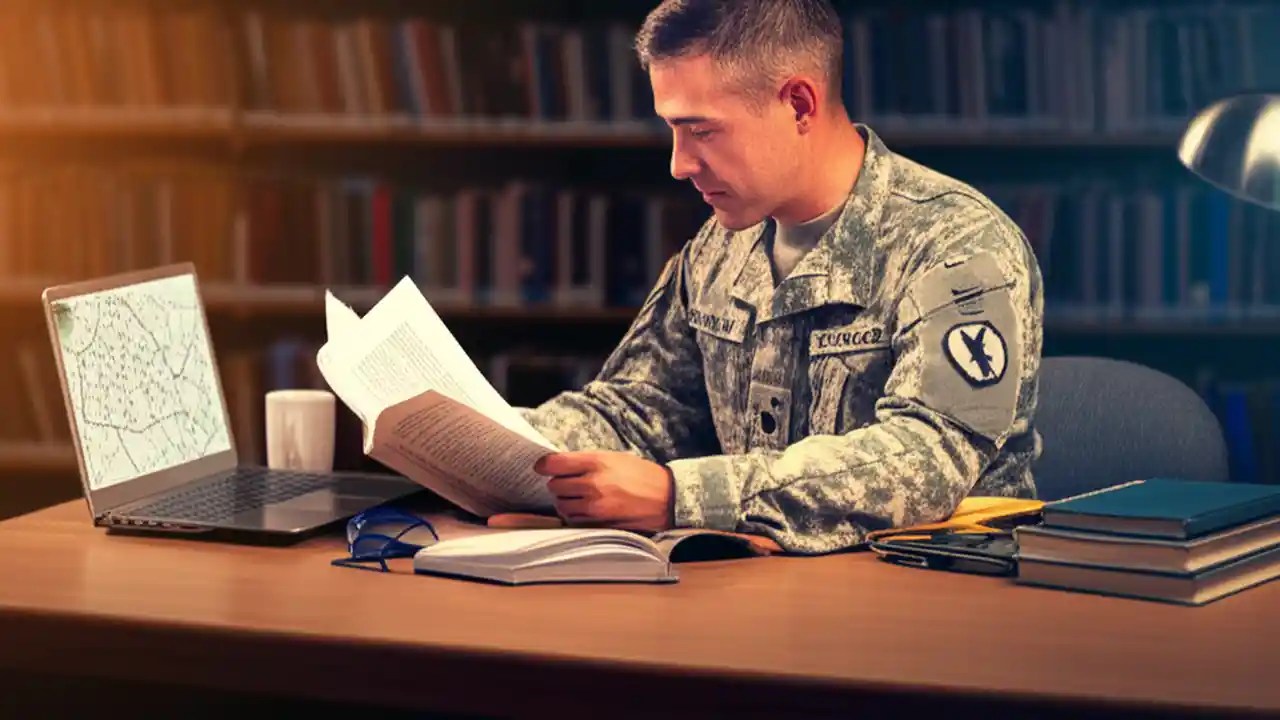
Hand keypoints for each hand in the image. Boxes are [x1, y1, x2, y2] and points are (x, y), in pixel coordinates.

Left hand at [534, 451, 674, 532]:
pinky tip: (584, 510)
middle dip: (558, 484)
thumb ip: (586, 462)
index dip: (544, 465)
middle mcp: (592, 484)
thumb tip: (559, 465)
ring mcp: (595, 507)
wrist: (667, 498)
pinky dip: (573, 515)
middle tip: (569, 483)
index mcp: (597, 462)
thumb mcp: (615, 458)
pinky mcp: (599, 524)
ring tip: (578, 497)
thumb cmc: (642, 475)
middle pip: (554, 486)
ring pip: (561, 505)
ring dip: (564, 501)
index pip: (554, 464)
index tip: (542, 467)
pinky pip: (573, 520)